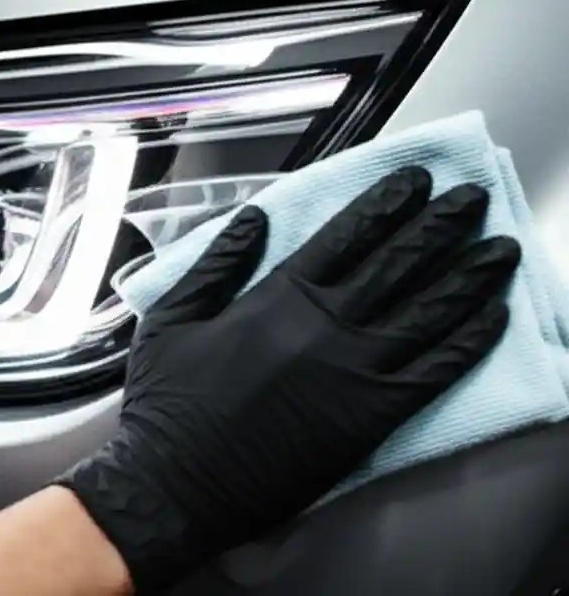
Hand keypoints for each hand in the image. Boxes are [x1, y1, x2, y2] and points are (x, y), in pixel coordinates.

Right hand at [58, 166, 520, 592]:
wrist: (177, 483)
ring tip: (499, 250)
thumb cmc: (166, 406)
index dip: (387, 203)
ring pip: (429, 311)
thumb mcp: (172, 319)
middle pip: (400, 263)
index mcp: (277, 298)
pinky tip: (491, 318)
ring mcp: (355, 371)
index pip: (348, 235)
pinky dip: (469, 341)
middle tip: (470, 199)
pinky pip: (436, 371)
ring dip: (470, 275)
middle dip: (441, 225)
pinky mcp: (372, 416)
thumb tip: (254, 218)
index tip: (415, 180)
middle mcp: (326, 327)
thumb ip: (217, 264)